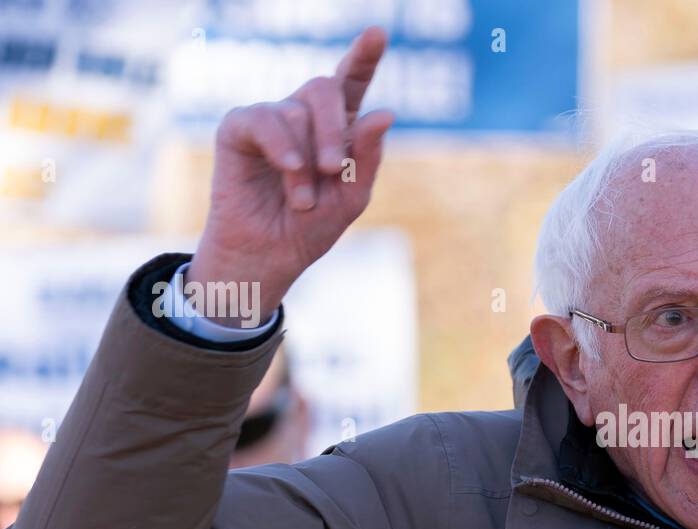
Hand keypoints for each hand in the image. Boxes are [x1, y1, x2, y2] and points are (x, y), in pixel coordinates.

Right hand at [188, 25, 393, 324]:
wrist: (269, 255)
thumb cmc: (311, 227)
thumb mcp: (352, 197)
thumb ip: (367, 156)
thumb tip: (385, 112)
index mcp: (336, 127)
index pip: (351, 82)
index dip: (364, 56)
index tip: (377, 33)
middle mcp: (302, 115)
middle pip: (324, 88)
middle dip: (333, 129)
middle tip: (333, 170)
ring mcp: (270, 118)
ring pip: (295, 112)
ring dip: (304, 163)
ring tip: (301, 200)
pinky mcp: (238, 128)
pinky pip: (262, 119)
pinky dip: (280, 146)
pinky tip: (288, 169)